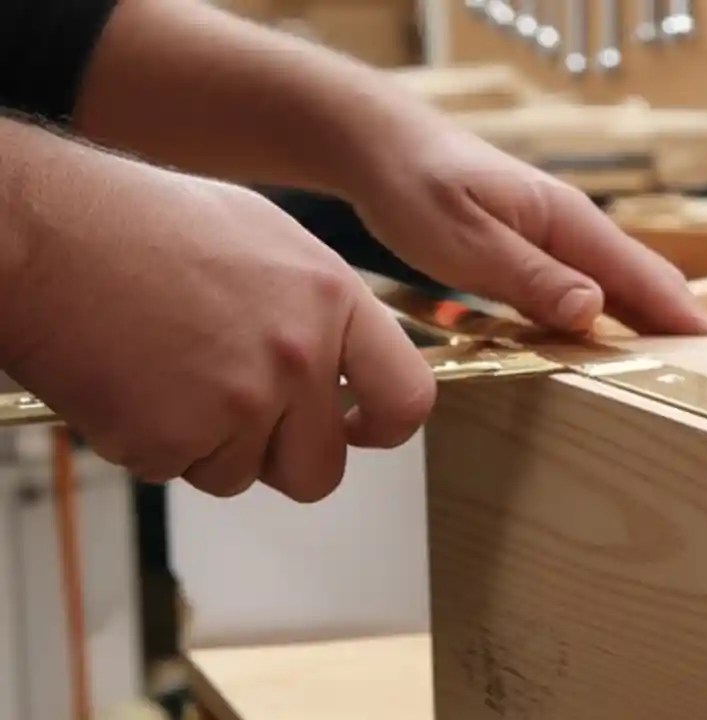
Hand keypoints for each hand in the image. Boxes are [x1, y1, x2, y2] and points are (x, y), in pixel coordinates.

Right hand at [0, 129, 433, 501]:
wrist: (43, 230)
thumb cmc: (143, 225)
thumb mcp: (267, 239)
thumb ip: (321, 310)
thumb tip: (350, 365)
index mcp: (332, 301)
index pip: (407, 398)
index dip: (385, 427)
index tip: (360, 430)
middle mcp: (298, 357)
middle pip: (321, 470)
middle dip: (281, 456)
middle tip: (236, 413)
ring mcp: (238, 402)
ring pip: (242, 475)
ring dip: (207, 445)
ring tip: (167, 371)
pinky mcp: (171, 438)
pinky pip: (176, 470)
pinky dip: (151, 442)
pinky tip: (131, 381)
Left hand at [350, 120, 706, 335]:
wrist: (382, 148)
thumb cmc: (417, 183)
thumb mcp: (465, 238)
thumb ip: (529, 274)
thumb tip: (593, 310)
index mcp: (570, 221)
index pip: (647, 276)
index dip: (688, 320)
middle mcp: (575, 230)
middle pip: (646, 287)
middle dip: (683, 332)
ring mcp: (558, 242)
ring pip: (620, 294)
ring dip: (649, 333)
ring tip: (677, 382)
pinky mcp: (536, 256)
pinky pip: (586, 295)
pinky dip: (608, 327)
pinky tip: (610, 357)